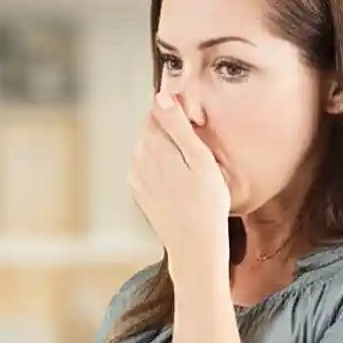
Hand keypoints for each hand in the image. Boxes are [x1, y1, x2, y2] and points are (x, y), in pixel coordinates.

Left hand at [128, 91, 231, 279]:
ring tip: (192, 172)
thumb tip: (161, 97)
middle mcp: (137, 158)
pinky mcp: (139, 192)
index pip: (157, 110)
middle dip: (172, 134)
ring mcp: (135, 176)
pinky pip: (149, 169)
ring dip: (168, 153)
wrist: (194, 246)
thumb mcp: (201, 159)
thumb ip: (178, 126)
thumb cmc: (206, 203)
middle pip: (152, 130)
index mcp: (152, 144)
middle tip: (198, 154)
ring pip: (150, 149)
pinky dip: (163, 171)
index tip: (196, 128)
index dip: (177, 113)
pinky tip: (181, 186)